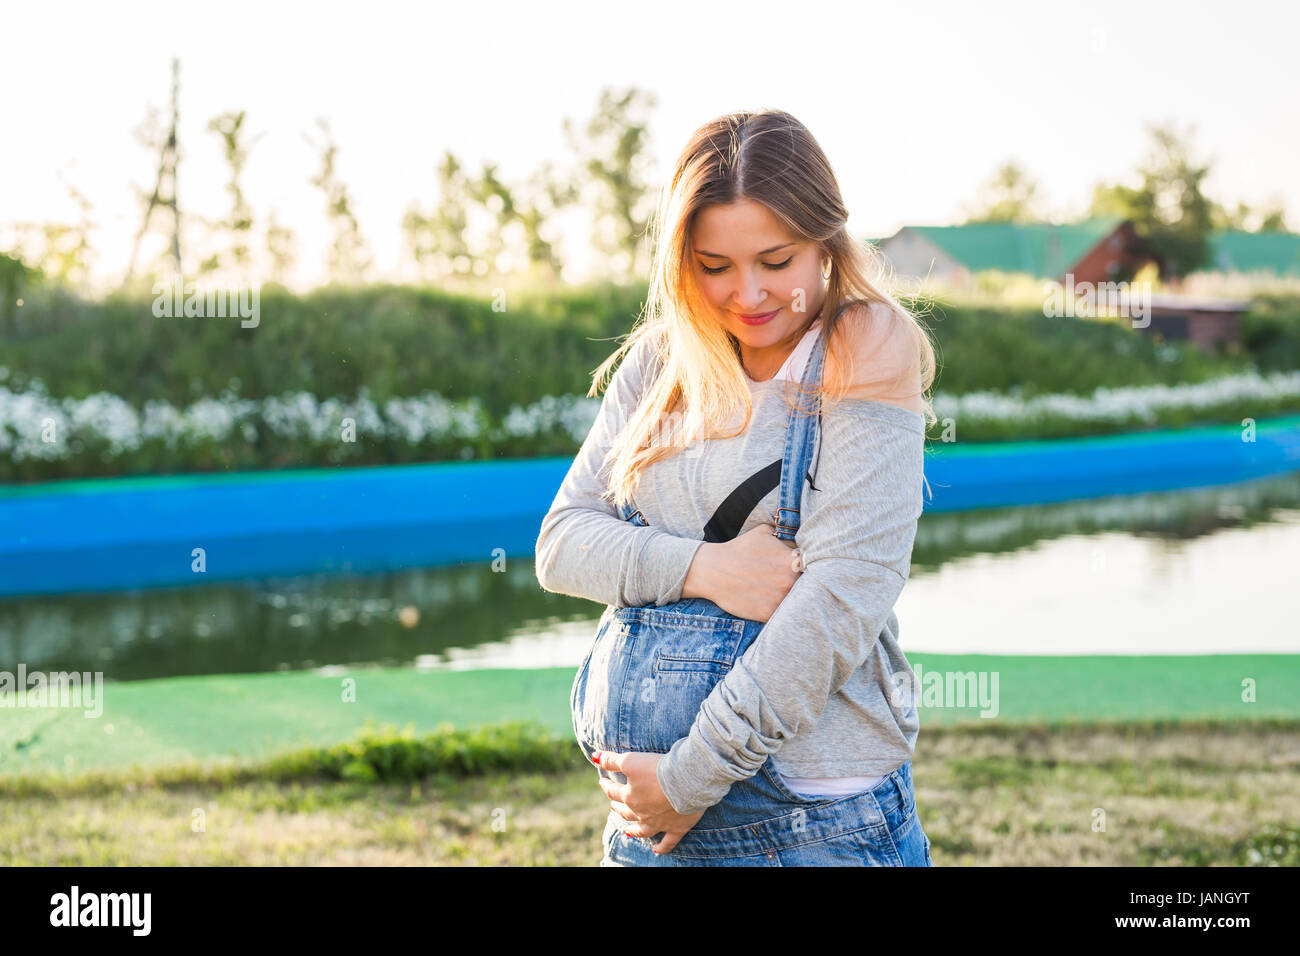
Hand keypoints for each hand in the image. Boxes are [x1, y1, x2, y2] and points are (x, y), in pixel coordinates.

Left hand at [593, 750, 704, 853]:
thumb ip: (612, 760)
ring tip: (627, 830)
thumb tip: (595, 758)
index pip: (613, 792)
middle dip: (617, 807)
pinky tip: (656, 850)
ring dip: (633, 829)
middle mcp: (641, 813)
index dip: (606, 786)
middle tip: (613, 804)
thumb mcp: (631, 760)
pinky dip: (661, 847)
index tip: (602, 781)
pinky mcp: (676, 828)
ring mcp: (658, 823)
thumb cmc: (658, 768)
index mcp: (630, 796)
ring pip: (641, 829)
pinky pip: (667, 842)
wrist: (686, 780)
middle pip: (625, 811)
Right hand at [683, 524, 801, 621]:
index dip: (806, 570)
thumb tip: (796, 540)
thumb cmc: (738, 550)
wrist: (712, 570)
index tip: (798, 571)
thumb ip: (784, 536)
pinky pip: (781, 615)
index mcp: (792, 561)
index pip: (812, 567)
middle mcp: (789, 581)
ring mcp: (779, 599)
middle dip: (799, 585)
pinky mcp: (768, 614)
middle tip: (785, 583)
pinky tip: (766, 603)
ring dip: (790, 600)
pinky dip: (777, 611)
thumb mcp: (763, 532)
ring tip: (775, 594)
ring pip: (795, 603)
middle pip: (806, 587)